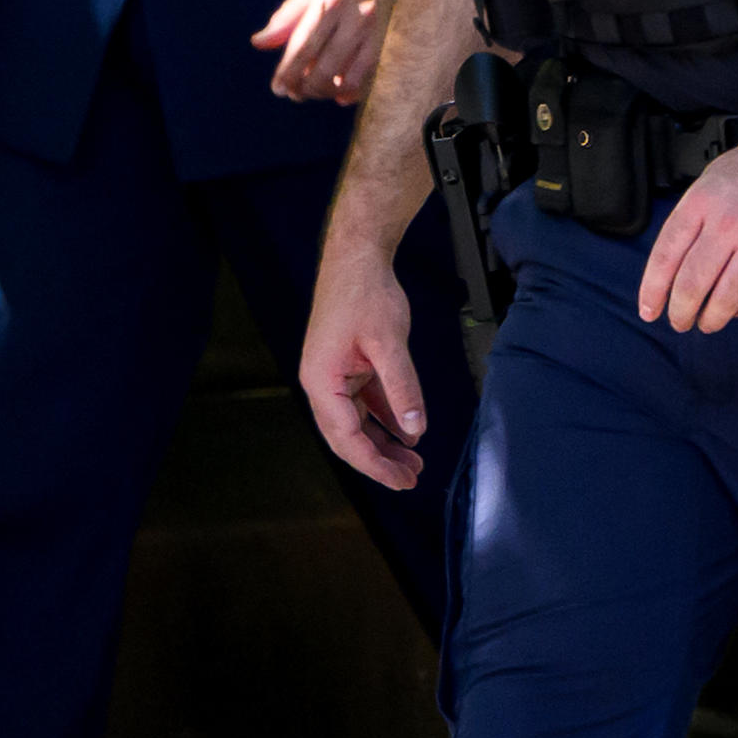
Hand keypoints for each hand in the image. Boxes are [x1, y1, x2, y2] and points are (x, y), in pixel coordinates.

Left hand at [250, 0, 388, 105]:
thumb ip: (283, 19)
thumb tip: (258, 42)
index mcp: (331, 1)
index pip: (305, 45)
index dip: (289, 71)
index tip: (278, 88)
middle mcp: (356, 17)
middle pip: (326, 66)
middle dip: (306, 87)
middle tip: (294, 94)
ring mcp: (373, 33)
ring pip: (347, 78)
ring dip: (325, 92)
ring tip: (312, 92)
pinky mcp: (385, 46)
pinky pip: (366, 79)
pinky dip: (349, 92)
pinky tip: (336, 94)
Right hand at [298, 238, 431, 489]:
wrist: (358, 258)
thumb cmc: (365, 293)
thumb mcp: (389, 342)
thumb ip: (402, 388)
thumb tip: (415, 430)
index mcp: (321, 381)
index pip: (347, 437)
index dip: (375, 464)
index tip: (401, 480)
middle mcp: (322, 384)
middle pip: (348, 437)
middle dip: (379, 460)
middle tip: (412, 479)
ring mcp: (334, 376)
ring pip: (358, 423)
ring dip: (384, 443)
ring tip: (414, 462)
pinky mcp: (349, 368)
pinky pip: (366, 403)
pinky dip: (387, 419)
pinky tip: (408, 433)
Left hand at [638, 121, 737, 331]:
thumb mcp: (713, 176)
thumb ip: (694, 216)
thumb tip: (673, 262)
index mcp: (702, 201)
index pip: (665, 257)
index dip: (652, 290)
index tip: (649, 310)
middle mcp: (729, 223)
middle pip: (692, 284)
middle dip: (681, 312)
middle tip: (679, 322)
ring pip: (727, 299)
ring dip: (713, 319)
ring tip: (708, 323)